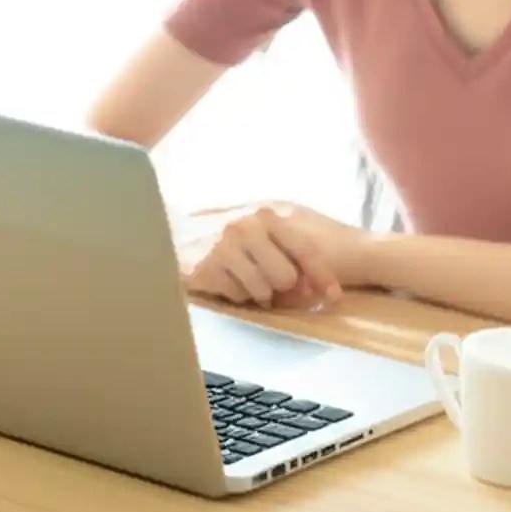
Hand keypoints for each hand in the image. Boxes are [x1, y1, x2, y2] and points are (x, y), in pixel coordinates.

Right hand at [176, 202, 371, 308]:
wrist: (175, 234)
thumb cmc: (228, 236)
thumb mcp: (262, 231)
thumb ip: (290, 249)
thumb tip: (314, 283)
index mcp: (266, 214)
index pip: (306, 249)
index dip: (323, 276)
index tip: (335, 297)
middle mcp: (247, 226)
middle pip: (287, 278)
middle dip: (283, 289)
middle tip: (273, 287)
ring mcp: (225, 247)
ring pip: (263, 291)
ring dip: (258, 294)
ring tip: (246, 282)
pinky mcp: (207, 267)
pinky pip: (238, 296)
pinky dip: (236, 295)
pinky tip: (228, 282)